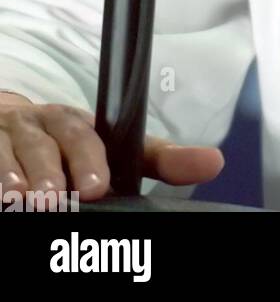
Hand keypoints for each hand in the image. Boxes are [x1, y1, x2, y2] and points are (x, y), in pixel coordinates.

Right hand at [0, 92, 223, 200]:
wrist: (7, 130)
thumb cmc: (69, 149)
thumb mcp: (113, 151)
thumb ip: (160, 161)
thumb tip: (214, 162)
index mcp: (83, 123)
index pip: (98, 134)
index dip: (97, 156)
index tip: (102, 186)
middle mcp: (50, 123)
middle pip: (64, 138)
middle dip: (71, 165)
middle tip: (83, 193)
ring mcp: (18, 133)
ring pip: (25, 148)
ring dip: (29, 174)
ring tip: (36, 200)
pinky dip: (1, 172)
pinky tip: (5, 194)